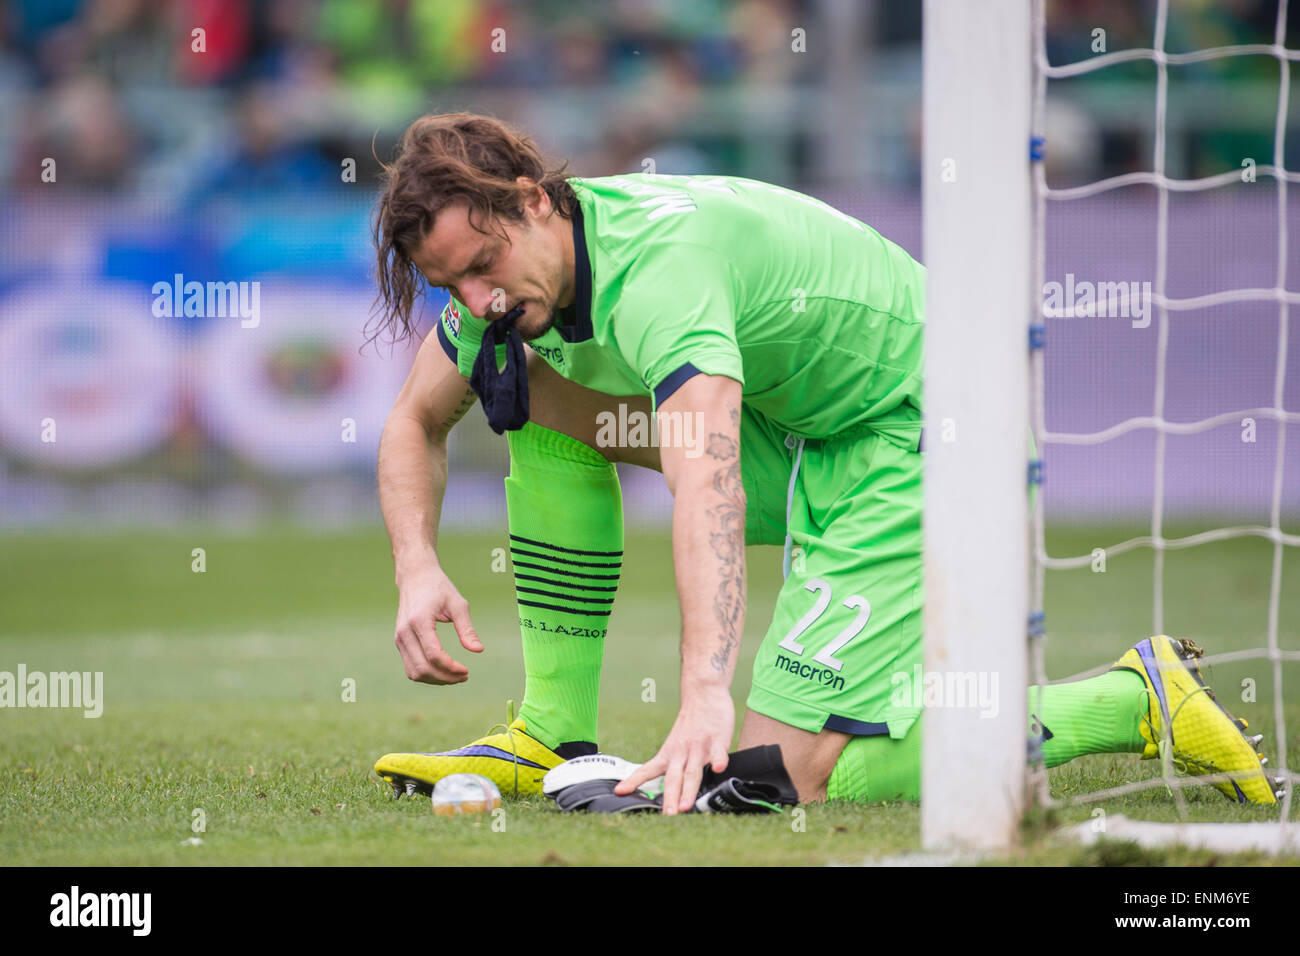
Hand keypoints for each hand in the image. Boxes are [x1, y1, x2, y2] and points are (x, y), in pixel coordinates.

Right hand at [392, 564, 482, 683]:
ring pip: (414, 673)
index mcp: (419, 621)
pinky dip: (426, 675)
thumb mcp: (458, 604)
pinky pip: (410, 667)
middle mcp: (405, 632)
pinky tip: (443, 671)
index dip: (451, 668)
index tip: (466, 670)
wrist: (415, 577)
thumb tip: (478, 650)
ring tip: (455, 676)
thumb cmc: (439, 588)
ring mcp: (399, 639)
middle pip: (423, 668)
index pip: (434, 655)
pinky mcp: (399, 642)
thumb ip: (467, 629)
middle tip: (464, 676)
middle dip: (445, 678)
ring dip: (435, 679)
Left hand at [615, 682, 733, 814]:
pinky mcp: (718, 740)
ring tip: (685, 806)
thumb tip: (668, 791)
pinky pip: (719, 752)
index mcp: (669, 754)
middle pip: (674, 778)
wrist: (703, 693)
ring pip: (693, 771)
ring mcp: (699, 747)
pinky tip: (718, 769)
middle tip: (667, 815)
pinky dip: (719, 761)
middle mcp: (681, 752)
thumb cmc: (690, 724)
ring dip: (689, 789)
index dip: (634, 781)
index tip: (620, 791)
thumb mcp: (676, 744)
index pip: (648, 770)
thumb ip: (674, 766)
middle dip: (670, 798)